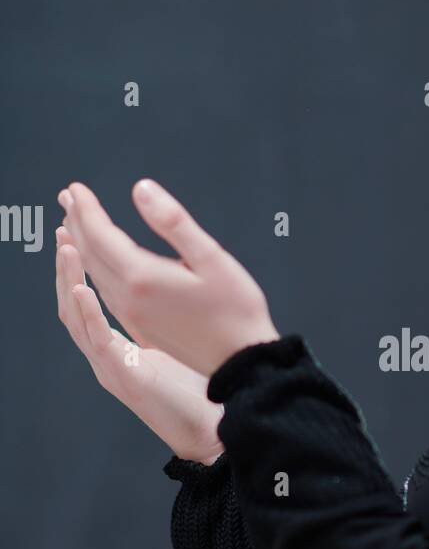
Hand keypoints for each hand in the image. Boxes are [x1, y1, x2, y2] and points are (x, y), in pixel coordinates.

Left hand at [56, 179, 279, 377]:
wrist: (241, 361)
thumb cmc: (235, 307)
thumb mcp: (211, 257)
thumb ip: (173, 222)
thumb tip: (140, 189)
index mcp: (141, 278)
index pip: (100, 235)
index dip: (86, 209)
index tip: (75, 187)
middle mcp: (128, 298)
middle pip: (90, 254)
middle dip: (77, 222)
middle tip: (67, 196)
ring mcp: (131, 315)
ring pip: (94, 273)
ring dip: (81, 245)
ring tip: (75, 223)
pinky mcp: (139, 326)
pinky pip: (104, 290)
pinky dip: (93, 267)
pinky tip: (98, 261)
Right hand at [56, 228, 225, 463]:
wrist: (210, 430)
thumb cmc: (195, 388)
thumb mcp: (172, 340)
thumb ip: (159, 313)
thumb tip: (160, 279)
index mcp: (118, 340)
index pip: (86, 294)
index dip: (77, 262)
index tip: (72, 224)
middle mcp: (107, 351)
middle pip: (73, 301)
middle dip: (66, 262)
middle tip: (62, 223)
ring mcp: (111, 365)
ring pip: (78, 319)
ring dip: (70, 280)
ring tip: (66, 245)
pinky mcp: (124, 377)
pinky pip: (99, 342)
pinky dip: (88, 315)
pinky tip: (82, 288)